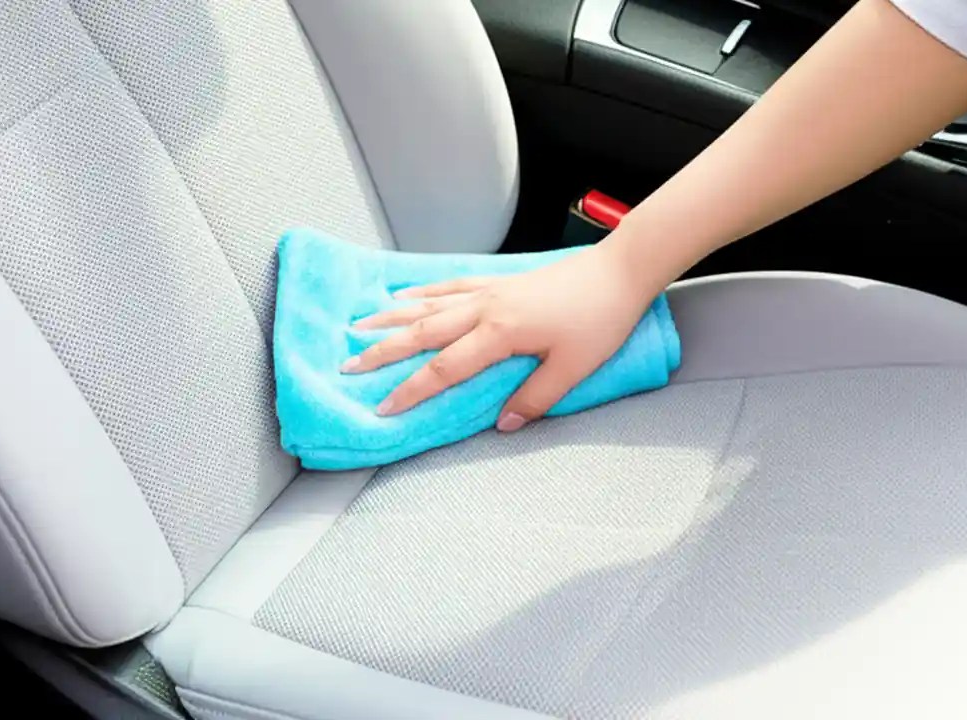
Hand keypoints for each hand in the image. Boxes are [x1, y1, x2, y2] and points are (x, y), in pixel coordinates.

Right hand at [342, 241, 655, 431]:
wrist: (619, 271)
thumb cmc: (600, 319)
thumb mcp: (574, 368)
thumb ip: (535, 398)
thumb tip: (502, 424)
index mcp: (500, 333)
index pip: (444, 368)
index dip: (411, 390)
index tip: (383, 408)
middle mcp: (485, 309)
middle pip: (421, 333)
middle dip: (381, 352)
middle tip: (347, 366)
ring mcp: (488, 291)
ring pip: (427, 306)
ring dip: (390, 318)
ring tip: (357, 328)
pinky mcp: (497, 282)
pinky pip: (448, 286)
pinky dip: (422, 292)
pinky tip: (403, 296)